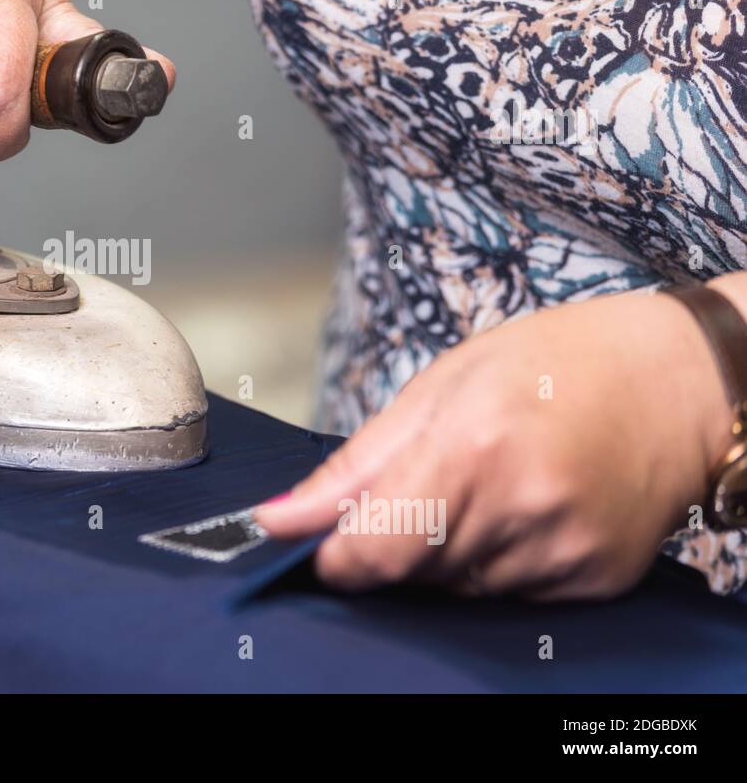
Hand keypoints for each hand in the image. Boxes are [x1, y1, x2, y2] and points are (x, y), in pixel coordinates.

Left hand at [256, 289, 731, 599]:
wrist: (679, 379)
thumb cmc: (554, 362)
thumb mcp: (439, 385)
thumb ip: (355, 465)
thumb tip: (278, 520)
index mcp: (470, 447)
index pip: (372, 552)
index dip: (337, 557)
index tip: (327, 544)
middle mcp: (521, 508)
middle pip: (410, 571)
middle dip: (398, 538)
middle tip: (437, 476)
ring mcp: (564, 550)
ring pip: (456, 587)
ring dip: (448, 550)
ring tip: (491, 481)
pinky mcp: (595, 578)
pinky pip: (509, 594)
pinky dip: (498, 560)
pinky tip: (527, 506)